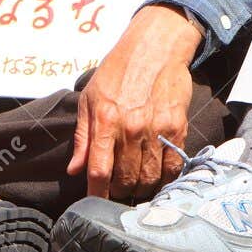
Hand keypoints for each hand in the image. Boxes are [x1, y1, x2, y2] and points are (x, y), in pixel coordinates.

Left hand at [67, 4, 201, 200]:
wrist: (155, 46)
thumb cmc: (118, 70)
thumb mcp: (90, 98)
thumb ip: (83, 137)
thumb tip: (74, 170)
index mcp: (105, 120)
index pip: (99, 170)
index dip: (96, 194)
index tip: (94, 204)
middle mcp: (131, 128)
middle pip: (125, 179)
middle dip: (119, 193)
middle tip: (117, 194)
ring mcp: (156, 129)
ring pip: (149, 178)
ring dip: (141, 189)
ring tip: (136, 188)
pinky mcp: (177, 128)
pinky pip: (172, 166)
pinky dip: (164, 179)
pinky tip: (157, 179)